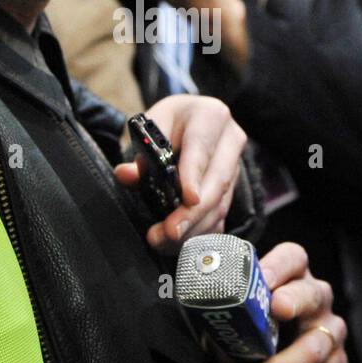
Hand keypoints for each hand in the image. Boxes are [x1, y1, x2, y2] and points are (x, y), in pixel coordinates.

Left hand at [113, 94, 245, 251]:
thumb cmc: (168, 123)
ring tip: (165, 242)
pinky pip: (221, 216)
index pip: (201, 148)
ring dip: (194, 228)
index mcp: (211, 116)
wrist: (191, 119)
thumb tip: (126, 174)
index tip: (188, 199)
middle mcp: (231, 141)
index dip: (194, 175)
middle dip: (193, 212)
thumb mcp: (150, 127)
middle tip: (170, 233)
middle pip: (217, 182)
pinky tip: (181, 246)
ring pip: (220, 204)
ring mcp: (236, 167)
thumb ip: (139, 153)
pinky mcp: (233, 189)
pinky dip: (201, 233)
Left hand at [233, 243, 347, 362]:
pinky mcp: (336, 360)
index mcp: (291, 273)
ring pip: (314, 346)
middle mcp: (316, 295)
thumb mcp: (235, 312)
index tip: (262, 280)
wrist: (271, 356)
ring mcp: (330, 328)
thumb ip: (226, 318)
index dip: (278, 267)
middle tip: (272, 313)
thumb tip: (217, 341)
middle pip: (310, 295)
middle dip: (291, 304)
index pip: (291, 258)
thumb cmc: (249, 324)